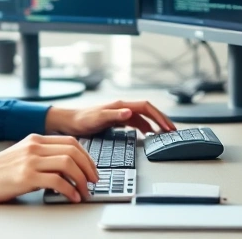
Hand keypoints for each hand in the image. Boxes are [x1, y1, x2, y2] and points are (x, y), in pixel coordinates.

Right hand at [0, 134, 98, 203]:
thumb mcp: (22, 155)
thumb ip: (42, 156)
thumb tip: (65, 168)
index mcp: (35, 140)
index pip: (70, 142)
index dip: (86, 156)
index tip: (92, 170)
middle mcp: (35, 147)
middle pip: (73, 151)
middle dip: (89, 168)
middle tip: (93, 182)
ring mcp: (31, 161)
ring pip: (68, 164)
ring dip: (81, 180)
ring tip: (84, 192)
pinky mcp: (27, 176)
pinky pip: (57, 181)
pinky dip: (69, 190)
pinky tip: (71, 198)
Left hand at [45, 100, 175, 136]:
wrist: (69, 122)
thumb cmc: (81, 119)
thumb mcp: (97, 118)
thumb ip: (113, 115)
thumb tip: (129, 112)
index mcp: (120, 106)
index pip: (146, 107)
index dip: (158, 116)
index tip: (167, 127)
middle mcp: (122, 108)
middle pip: (148, 111)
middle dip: (161, 120)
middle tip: (172, 132)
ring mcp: (120, 114)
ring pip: (143, 117)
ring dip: (155, 125)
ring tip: (164, 135)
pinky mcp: (117, 121)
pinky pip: (136, 123)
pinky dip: (145, 128)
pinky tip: (148, 135)